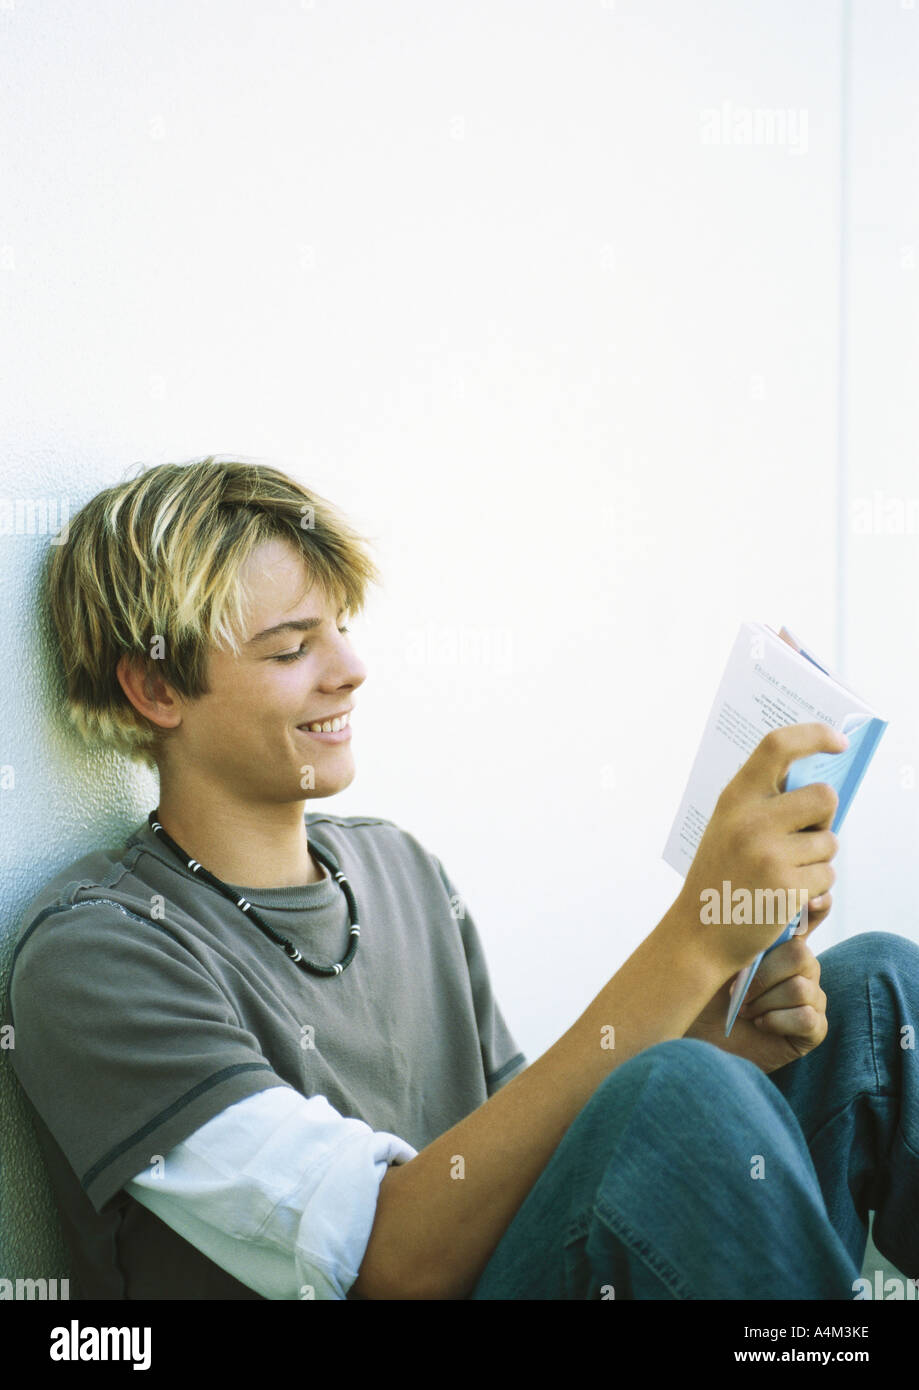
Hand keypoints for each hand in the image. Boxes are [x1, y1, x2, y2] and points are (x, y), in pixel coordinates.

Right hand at [675, 721, 845, 979]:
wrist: (698, 933)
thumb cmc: (721, 878)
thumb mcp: (728, 827)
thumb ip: (764, 805)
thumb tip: (821, 793)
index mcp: (736, 798)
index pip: (777, 746)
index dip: (813, 736)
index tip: (837, 742)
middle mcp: (752, 820)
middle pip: (824, 797)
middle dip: (825, 817)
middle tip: (806, 836)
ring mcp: (770, 853)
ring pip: (830, 842)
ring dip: (819, 859)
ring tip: (786, 873)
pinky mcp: (787, 886)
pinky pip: (826, 876)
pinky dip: (814, 887)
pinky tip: (786, 896)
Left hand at [684, 894, 829, 1073]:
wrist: (698, 1042)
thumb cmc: (705, 998)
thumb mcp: (719, 959)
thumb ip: (745, 934)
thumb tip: (766, 906)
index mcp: (781, 944)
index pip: (812, 915)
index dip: (816, 907)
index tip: (808, 899)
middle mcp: (802, 968)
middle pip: (800, 954)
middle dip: (762, 974)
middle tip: (737, 991)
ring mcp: (811, 998)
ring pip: (800, 987)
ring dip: (764, 1002)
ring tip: (744, 1011)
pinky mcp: (813, 1029)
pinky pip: (807, 1016)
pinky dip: (776, 1021)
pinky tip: (759, 1024)